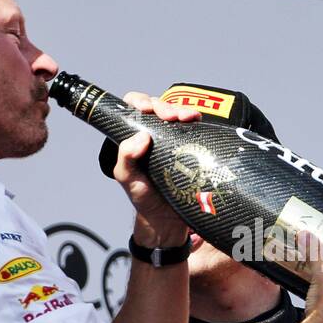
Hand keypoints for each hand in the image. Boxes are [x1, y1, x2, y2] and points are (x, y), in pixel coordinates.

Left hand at [114, 91, 200, 246]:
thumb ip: (126, 157)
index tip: (146, 109)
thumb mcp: (127, 178)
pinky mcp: (191, 147)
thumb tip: (141, 136)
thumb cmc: (143, 198)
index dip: (140, 102)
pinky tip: (196, 120)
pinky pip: (194, 128)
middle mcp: (155, 135)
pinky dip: (196, 120)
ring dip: (181, 109)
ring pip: (177, 113)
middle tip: (169, 116)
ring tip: (186, 117)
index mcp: (135, 138)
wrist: (167, 220)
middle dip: (164, 106)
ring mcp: (174, 140)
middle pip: (158, 107)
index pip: (134, 109)